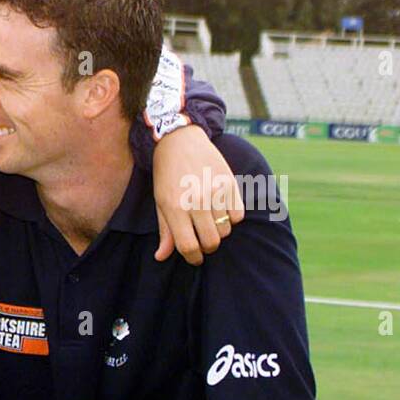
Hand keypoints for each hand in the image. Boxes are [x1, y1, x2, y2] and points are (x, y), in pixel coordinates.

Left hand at [152, 125, 243, 264]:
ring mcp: (215, 192)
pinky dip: (232, 218)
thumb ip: (165, 231)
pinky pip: (239, 215)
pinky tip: (222, 210)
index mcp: (175, 208)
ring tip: (210, 222)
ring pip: (226, 230)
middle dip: (208, 247)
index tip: (195, 258)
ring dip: (220, 231)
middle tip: (203, 240)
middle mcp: (197, 201)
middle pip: (211, 242)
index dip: (193, 258)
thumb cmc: (167, 175)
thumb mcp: (160, 203)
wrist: (180, 141)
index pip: (189, 246)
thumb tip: (161, 257)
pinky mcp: (230, 183)